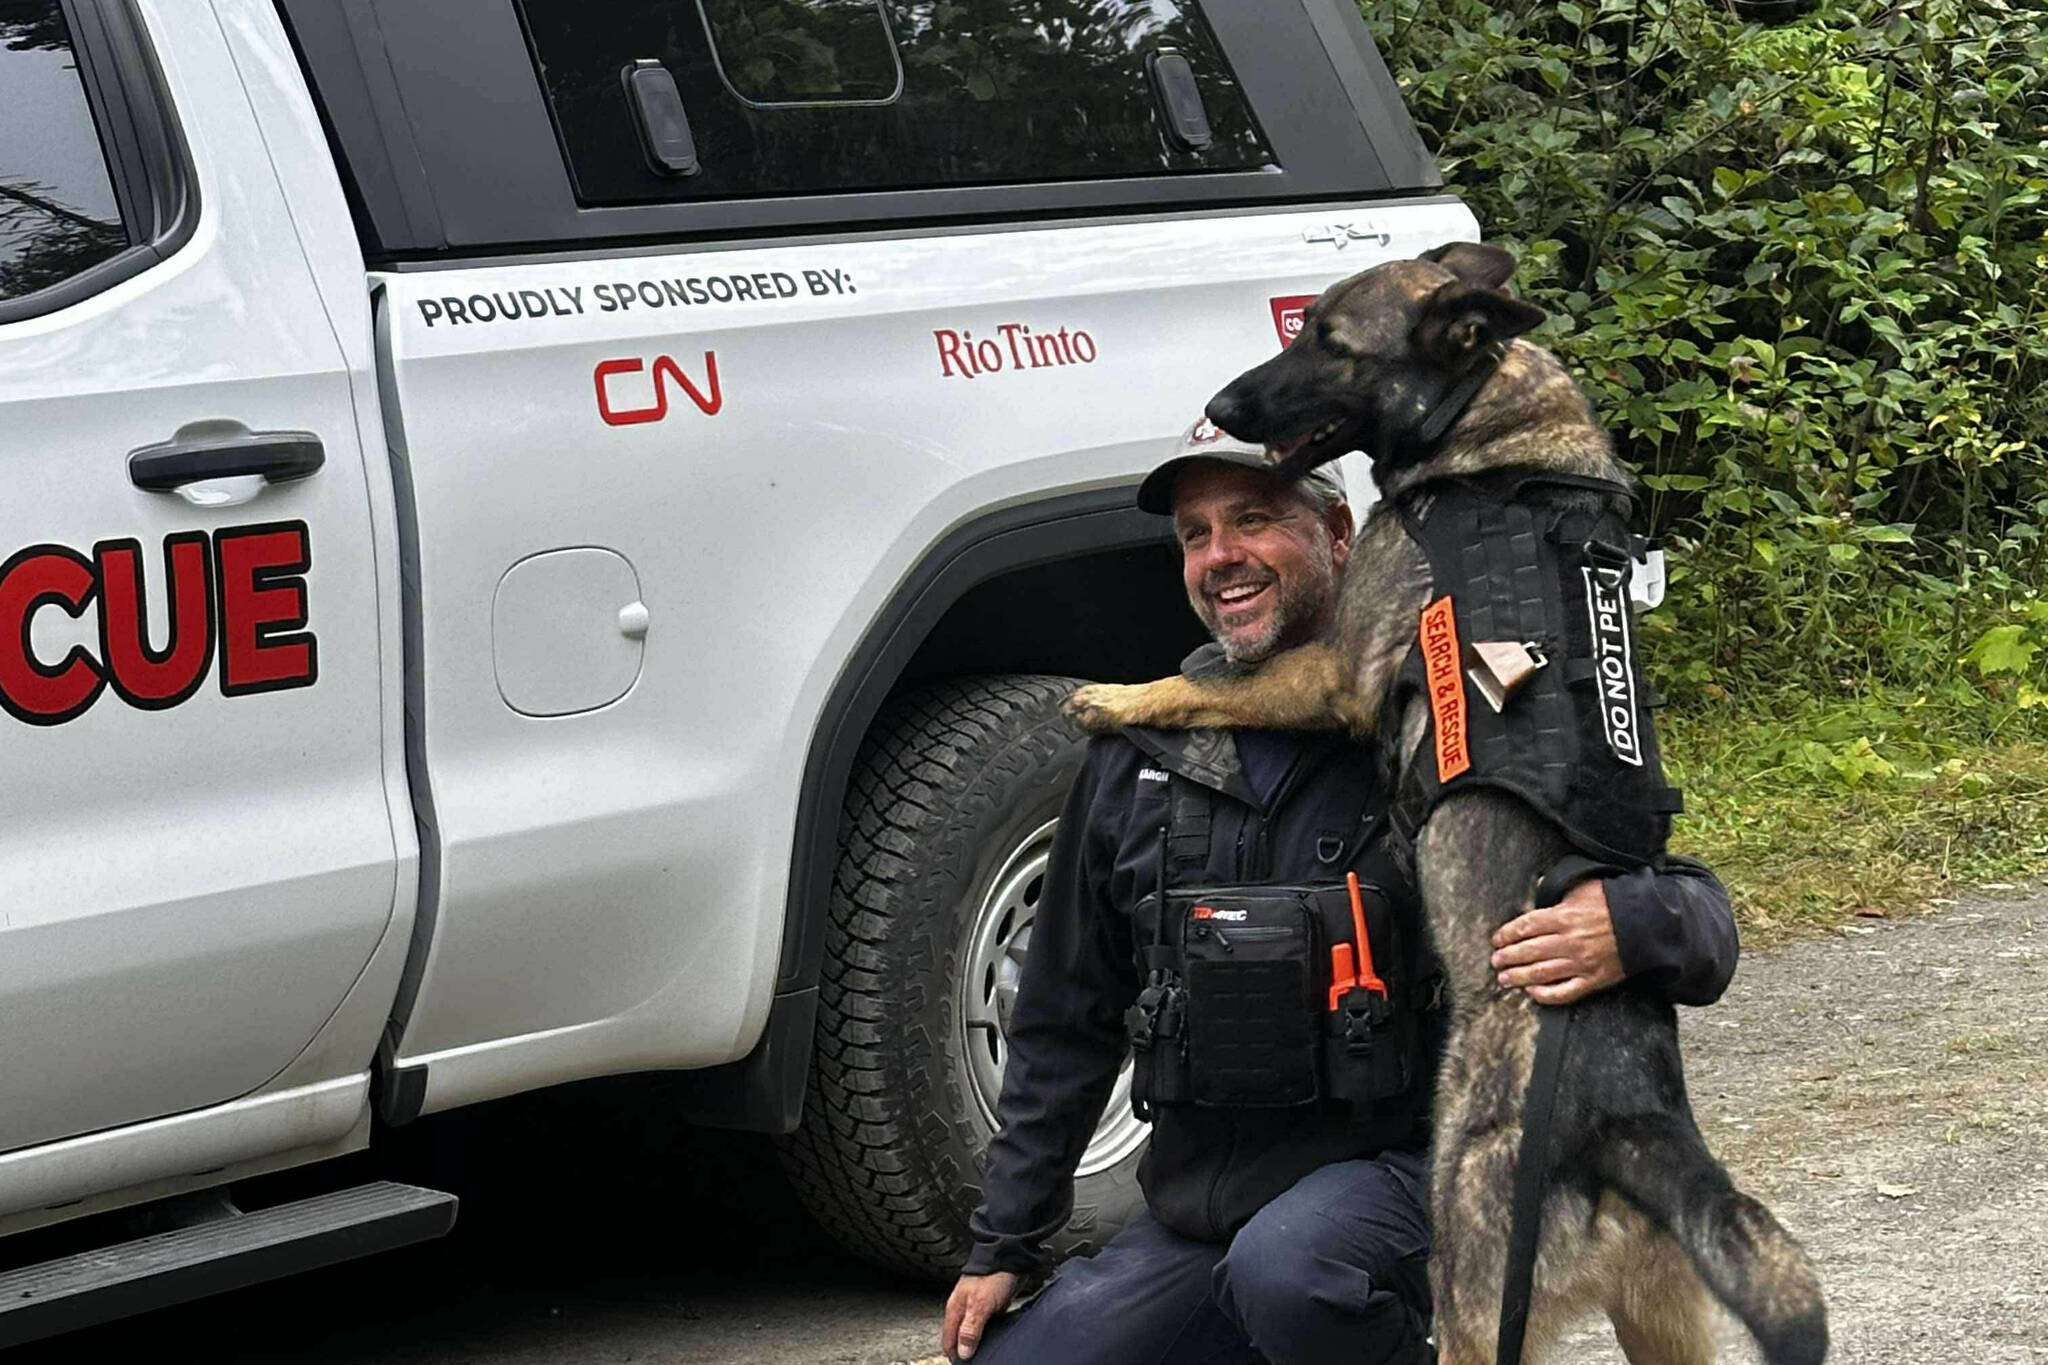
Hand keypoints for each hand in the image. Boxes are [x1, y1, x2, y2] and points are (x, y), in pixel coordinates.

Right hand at [942, 1271, 1018, 1360]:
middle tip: (976, 1362)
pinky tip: (994, 1339)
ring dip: (977, 1344)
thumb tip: (963, 1353)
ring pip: (972, 1333)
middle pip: (959, 1339)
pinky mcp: (989, 1307)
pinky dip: (987, 1335)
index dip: (955, 1357)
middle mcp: (963, 1310)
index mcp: (955, 1310)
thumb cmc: (993, 1276)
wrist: (1010, 1257)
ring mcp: (976, 1308)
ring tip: (984, 1354)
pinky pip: (985, 1327)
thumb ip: (970, 1330)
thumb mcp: (980, 1306)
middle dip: (965, 1353)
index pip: (948, 1342)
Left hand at [1490, 879, 1623, 1004]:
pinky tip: (1532, 992)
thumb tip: (1537, 884)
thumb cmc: (1614, 903)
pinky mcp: (1593, 980)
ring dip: (1519, 977)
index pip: (1526, 926)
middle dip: (1508, 957)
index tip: (1497, 940)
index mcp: (1564, 916)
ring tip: (1504, 979)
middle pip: (1529, 951)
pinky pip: (1565, 992)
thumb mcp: (1584, 886)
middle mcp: (1569, 941)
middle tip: (1495, 961)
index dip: (1507, 934)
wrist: (1648, 925)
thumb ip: (1558, 888)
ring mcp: (1581, 963)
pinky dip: (1546, 995)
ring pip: (1541, 974)